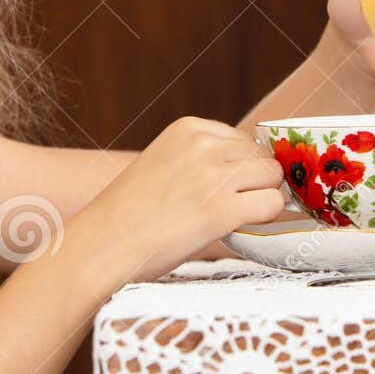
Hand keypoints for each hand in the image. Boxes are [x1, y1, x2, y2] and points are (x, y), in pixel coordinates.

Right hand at [63, 117, 284, 287]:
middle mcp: (203, 145)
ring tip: (233, 217)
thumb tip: (252, 167)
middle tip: (231, 206)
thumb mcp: (164, 162)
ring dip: (263, 198)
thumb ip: (203, 157)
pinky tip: (239, 227)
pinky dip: (265, 218)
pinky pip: (272, 204)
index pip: (245, 139)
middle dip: (256, 182)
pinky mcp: (222, 210)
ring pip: (273, 178)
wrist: (101, 245)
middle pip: (263, 157)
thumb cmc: (130, 213)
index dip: (242, 167)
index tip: (225, 188)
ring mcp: (213, 176)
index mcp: (188, 128)